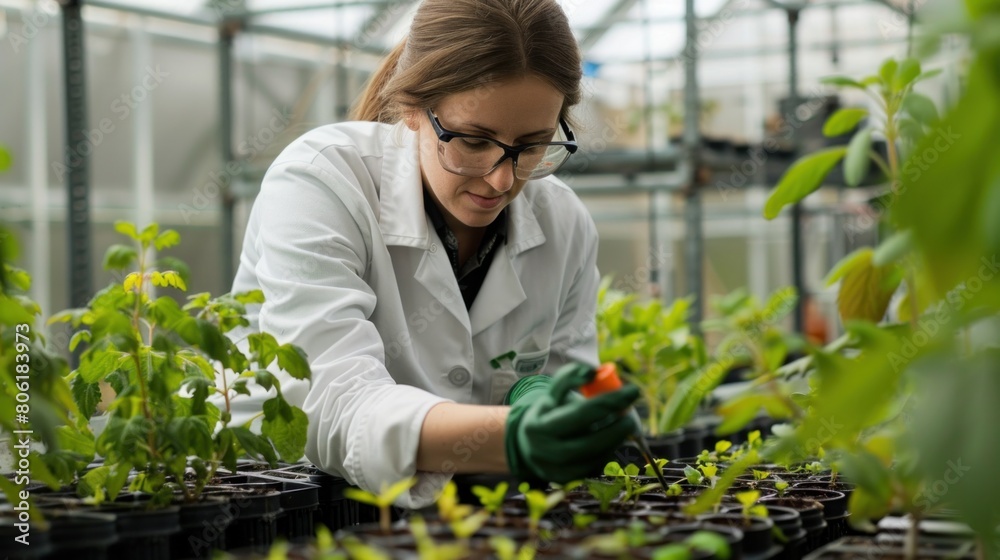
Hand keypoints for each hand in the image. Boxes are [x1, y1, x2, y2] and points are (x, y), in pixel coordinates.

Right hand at [504, 362, 639, 483]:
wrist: (529, 446)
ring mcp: (559, 471)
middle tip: (631, 415)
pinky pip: (596, 465)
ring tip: (622, 424)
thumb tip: (593, 371)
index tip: (633, 391)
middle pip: (591, 442)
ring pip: (596, 456)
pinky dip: (607, 450)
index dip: (611, 401)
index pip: (582, 413)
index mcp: (541, 427)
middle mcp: (548, 453)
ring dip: (615, 439)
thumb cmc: (547, 414)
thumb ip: (569, 378)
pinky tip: (610, 438)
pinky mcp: (570, 480)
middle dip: (617, 427)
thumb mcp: (552, 394)